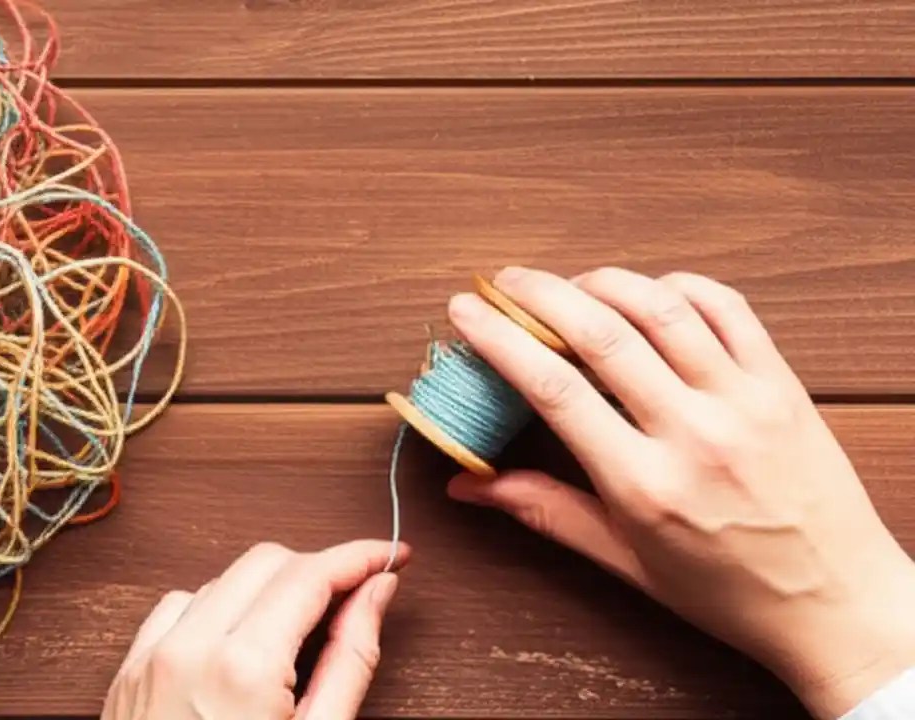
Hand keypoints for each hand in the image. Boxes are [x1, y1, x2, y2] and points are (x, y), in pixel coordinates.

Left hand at [102, 540, 408, 719]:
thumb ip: (352, 660)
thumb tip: (375, 595)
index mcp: (242, 668)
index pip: (312, 573)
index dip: (360, 556)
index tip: (390, 555)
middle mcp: (189, 651)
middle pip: (267, 560)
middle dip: (317, 569)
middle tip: (356, 597)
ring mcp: (150, 660)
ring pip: (221, 577)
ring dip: (265, 589)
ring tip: (298, 632)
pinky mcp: (127, 674)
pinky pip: (175, 608)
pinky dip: (214, 609)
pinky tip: (237, 642)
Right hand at [444, 266, 914, 719]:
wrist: (836, 604)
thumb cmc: (728, 591)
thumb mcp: (626, 561)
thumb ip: (546, 511)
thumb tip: (468, 488)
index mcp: (644, 486)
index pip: (554, 388)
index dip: (499, 338)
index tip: (467, 310)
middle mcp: (694, 434)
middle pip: (600, 333)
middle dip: (539, 294)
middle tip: (505, 279)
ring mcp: (744, 402)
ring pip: (662, 308)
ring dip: (604, 280)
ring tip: (569, 283)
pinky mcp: (783, 384)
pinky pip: (728, 308)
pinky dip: (678, 286)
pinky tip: (648, 292)